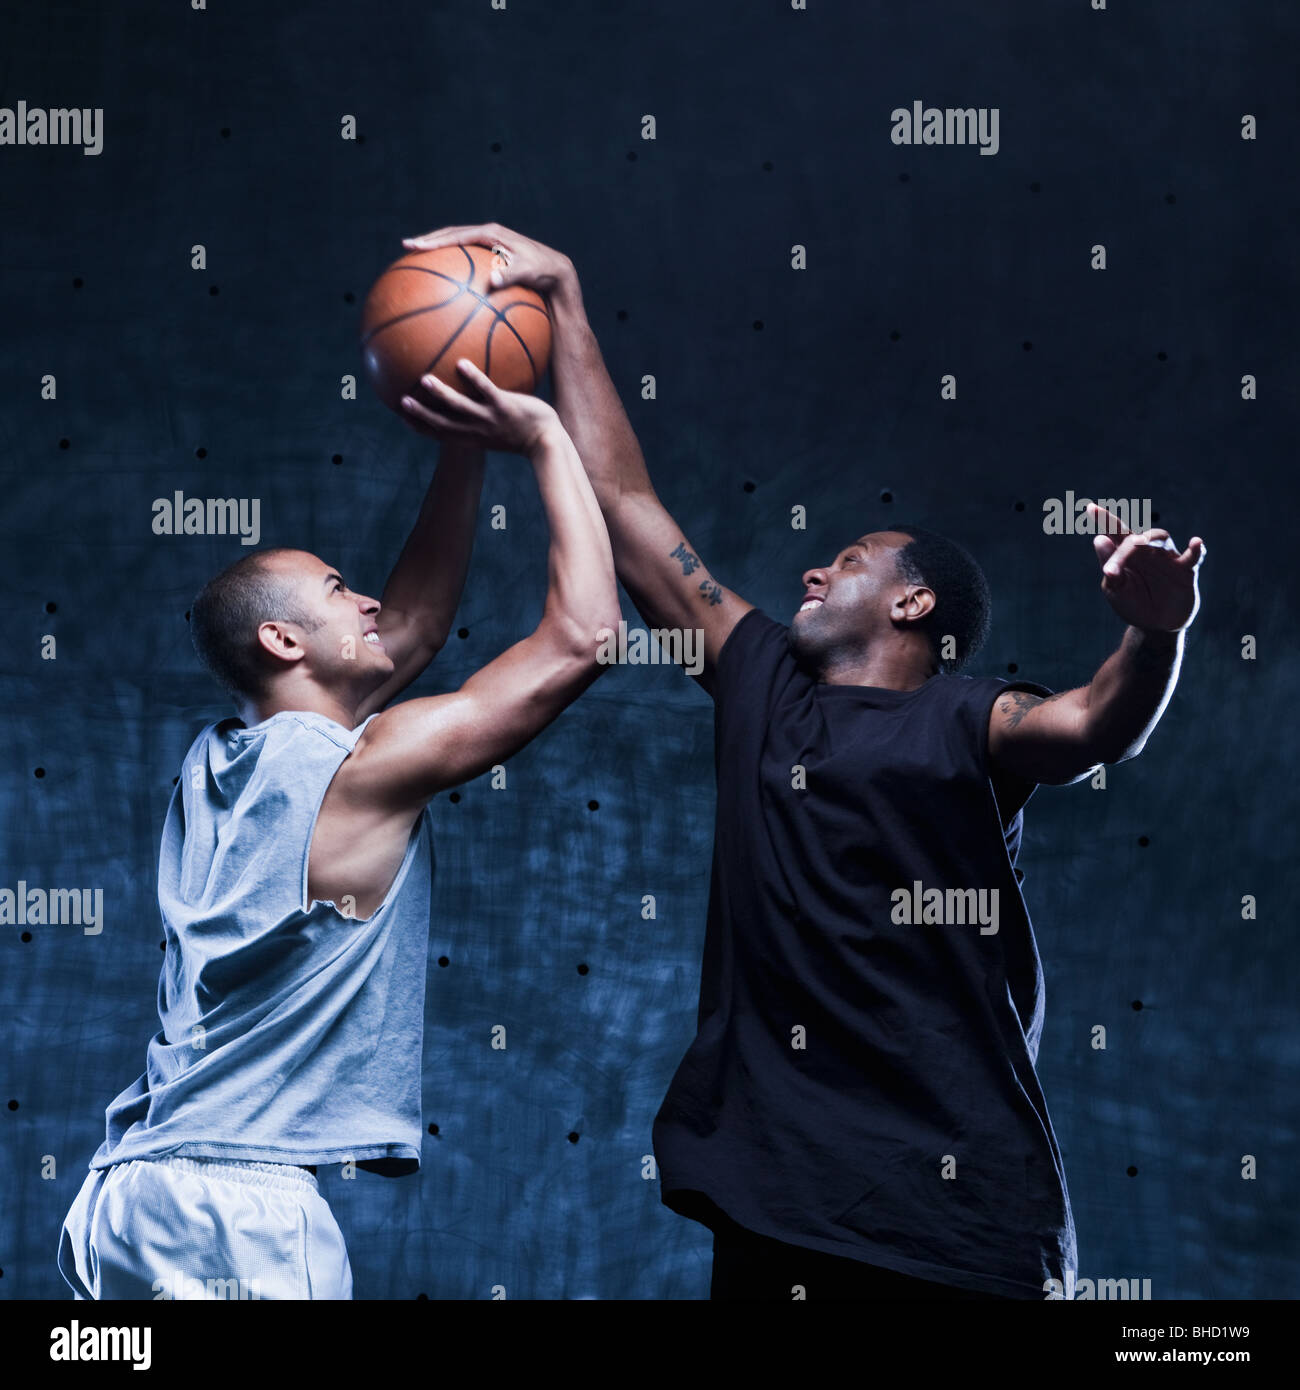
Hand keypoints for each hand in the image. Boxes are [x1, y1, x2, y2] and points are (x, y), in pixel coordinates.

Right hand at [400, 221, 574, 296]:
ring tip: (418, 258)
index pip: (457, 235)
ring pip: (457, 244)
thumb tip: (492, 282)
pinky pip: (467, 258)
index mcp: (491, 234)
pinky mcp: (491, 256)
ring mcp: (488, 245)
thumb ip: (511, 275)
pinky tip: (445, 280)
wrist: (557, 272)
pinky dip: (454, 265)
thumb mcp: (529, 272)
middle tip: (407, 247)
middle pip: (451, 235)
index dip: (436, 241)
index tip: (417, 247)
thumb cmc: (544, 271)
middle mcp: (487, 235)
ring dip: (438, 250)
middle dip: (429, 241)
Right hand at [400, 359, 558, 455]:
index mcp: (472, 438)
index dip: (420, 427)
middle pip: (443, 424)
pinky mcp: (505, 406)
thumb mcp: (498, 428)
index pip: (440, 435)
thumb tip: (473, 396)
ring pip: (461, 408)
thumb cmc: (523, 432)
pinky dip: (474, 378)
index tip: (403, 417)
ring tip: (425, 380)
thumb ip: (482, 415)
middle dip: (421, 415)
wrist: (546, 441)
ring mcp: (490, 419)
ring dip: (441, 395)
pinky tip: (462, 363)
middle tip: (402, 401)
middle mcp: (477, 431)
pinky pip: (487, 390)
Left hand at [1089, 503, 1205, 632]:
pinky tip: (1196, 542)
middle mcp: (1146, 551)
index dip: (1104, 519)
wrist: (1155, 625)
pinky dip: (1196, 549)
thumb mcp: (1116, 590)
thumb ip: (1110, 567)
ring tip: (1137, 544)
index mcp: (1125, 555)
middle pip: (1137, 536)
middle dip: (1124, 548)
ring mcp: (1167, 558)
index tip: (1090, 508)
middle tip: (1110, 571)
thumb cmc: (1132, 604)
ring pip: (1161, 538)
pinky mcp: (1186, 570)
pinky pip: (1194, 556)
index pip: (1115, 533)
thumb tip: (1099, 539)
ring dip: (1149, 541)